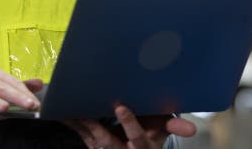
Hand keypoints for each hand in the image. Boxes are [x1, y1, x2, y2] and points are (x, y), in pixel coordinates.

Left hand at [67, 105, 195, 148]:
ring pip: (89, 137)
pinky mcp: (92, 143)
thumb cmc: (149, 135)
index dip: (129, 124)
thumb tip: (192, 129)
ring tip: (65, 108)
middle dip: (93, 126)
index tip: (120, 107)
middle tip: (81, 111)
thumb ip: (173, 127)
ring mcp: (104, 148)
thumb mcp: (162, 133)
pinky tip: (59, 110)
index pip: (136, 138)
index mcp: (140, 147)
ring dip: (77, 123)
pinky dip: (70, 121)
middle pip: (105, 140)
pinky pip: (80, 133)